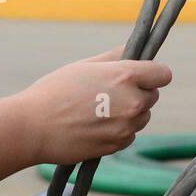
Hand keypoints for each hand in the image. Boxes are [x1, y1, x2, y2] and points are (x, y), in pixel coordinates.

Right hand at [16, 45, 172, 164]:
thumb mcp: (84, 65)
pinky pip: (129, 135)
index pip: (163, 74)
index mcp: (125, 76)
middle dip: (138, 93)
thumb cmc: (54, 91)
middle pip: (153, 96)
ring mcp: (126, 126)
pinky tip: (94, 125)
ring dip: (129, 114)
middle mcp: (132, 102)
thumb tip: (132, 50)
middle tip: (109, 93)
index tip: (142, 75)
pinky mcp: (117, 145)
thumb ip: (114, 57)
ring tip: (98, 110)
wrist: (32, 127)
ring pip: (142, 117)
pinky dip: (118, 130)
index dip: (153, 74)